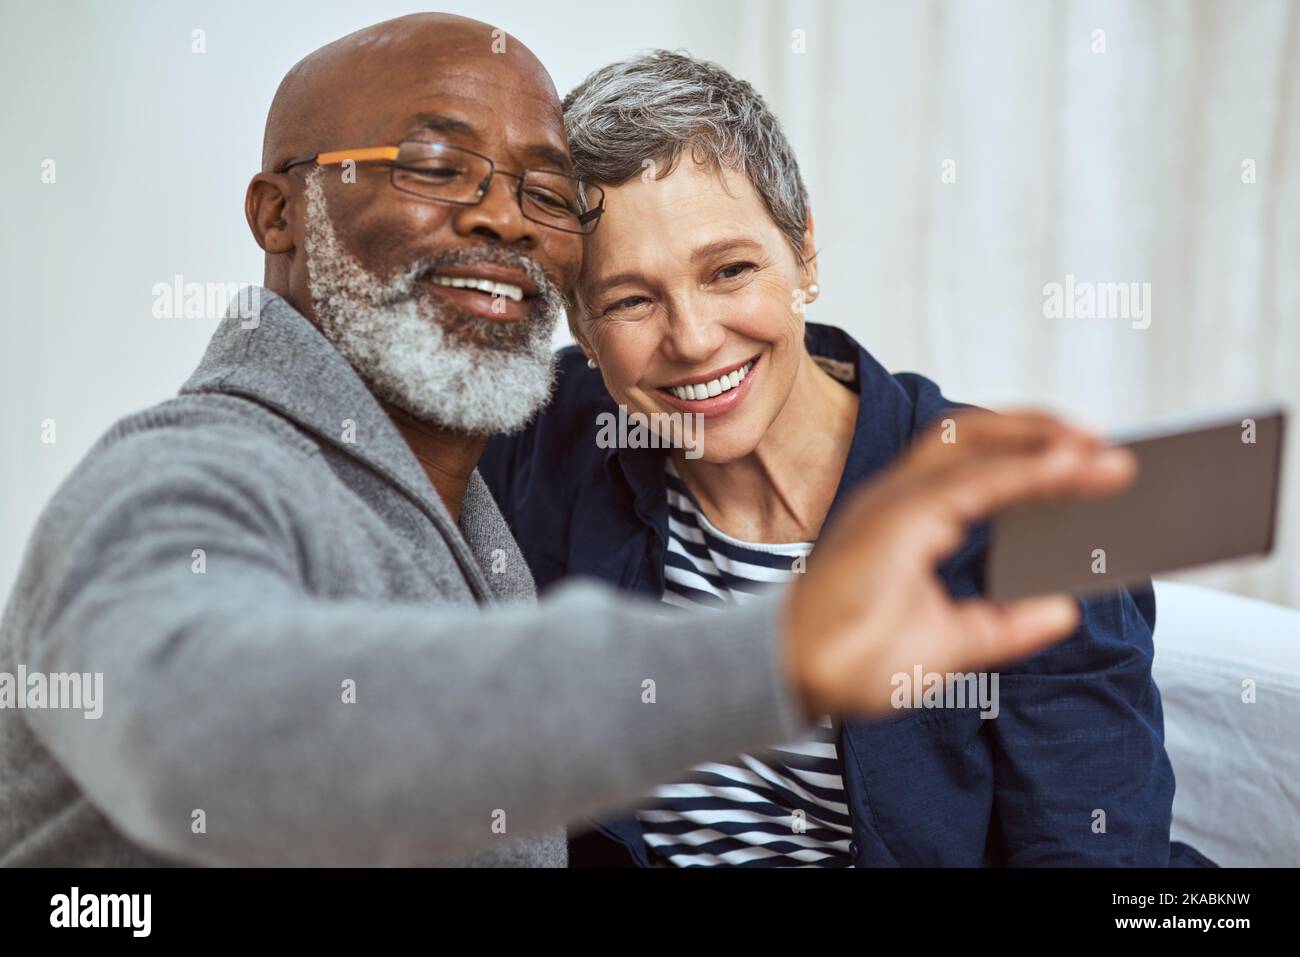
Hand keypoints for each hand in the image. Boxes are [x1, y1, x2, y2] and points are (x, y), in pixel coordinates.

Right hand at [781, 410, 1136, 718]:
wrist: (799, 678)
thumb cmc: (852, 658)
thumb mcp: (953, 643)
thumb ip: (1006, 625)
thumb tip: (1064, 610)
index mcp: (904, 520)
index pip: (971, 466)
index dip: (1027, 454)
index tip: (1086, 459)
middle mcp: (897, 498)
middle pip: (970, 436)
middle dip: (1037, 429)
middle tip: (1101, 444)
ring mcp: (894, 504)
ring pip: (973, 445)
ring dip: (1038, 436)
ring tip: (1097, 446)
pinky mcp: (898, 520)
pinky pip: (974, 482)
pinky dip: (1027, 472)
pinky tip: (1069, 471)